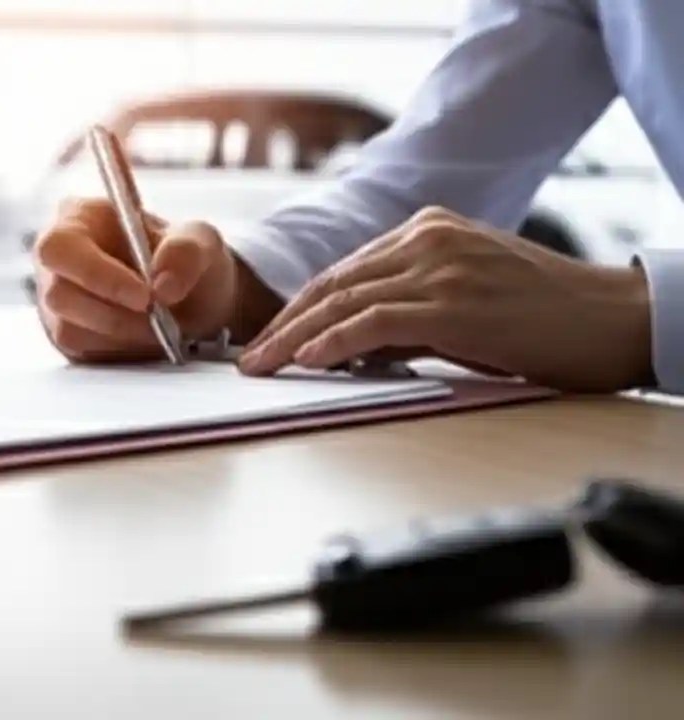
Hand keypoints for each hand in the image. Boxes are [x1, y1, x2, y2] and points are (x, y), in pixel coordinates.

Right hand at [32, 198, 250, 360]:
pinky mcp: (67, 337)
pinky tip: (143, 338)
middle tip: (156, 317)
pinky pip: (81, 353)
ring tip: (158, 327)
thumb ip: (187, 252)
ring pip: (69, 329)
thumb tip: (163, 286)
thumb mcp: (201, 242)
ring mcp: (59, 302)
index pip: (60, 246)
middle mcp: (59, 261)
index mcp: (79, 219)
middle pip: (58, 294)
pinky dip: (119, 351)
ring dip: (121, 334)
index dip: (95, 274)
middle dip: (113, 313)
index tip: (143, 295)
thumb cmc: (185, 261)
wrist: (195, 302)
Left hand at [238, 206, 652, 390]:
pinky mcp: (452, 302)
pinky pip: (374, 322)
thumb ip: (405, 311)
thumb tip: (346, 346)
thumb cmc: (541, 316)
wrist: (612, 318)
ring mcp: (439, 267)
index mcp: (425, 230)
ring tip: (258, 367)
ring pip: (342, 301)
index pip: (341, 273)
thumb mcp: (461, 301)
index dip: (296, 310)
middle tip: (246, 360)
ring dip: (292, 339)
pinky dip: (333, 342)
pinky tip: (306, 361)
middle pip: (331, 285)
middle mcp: (426, 239)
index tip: (266, 340)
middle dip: (281, 325)